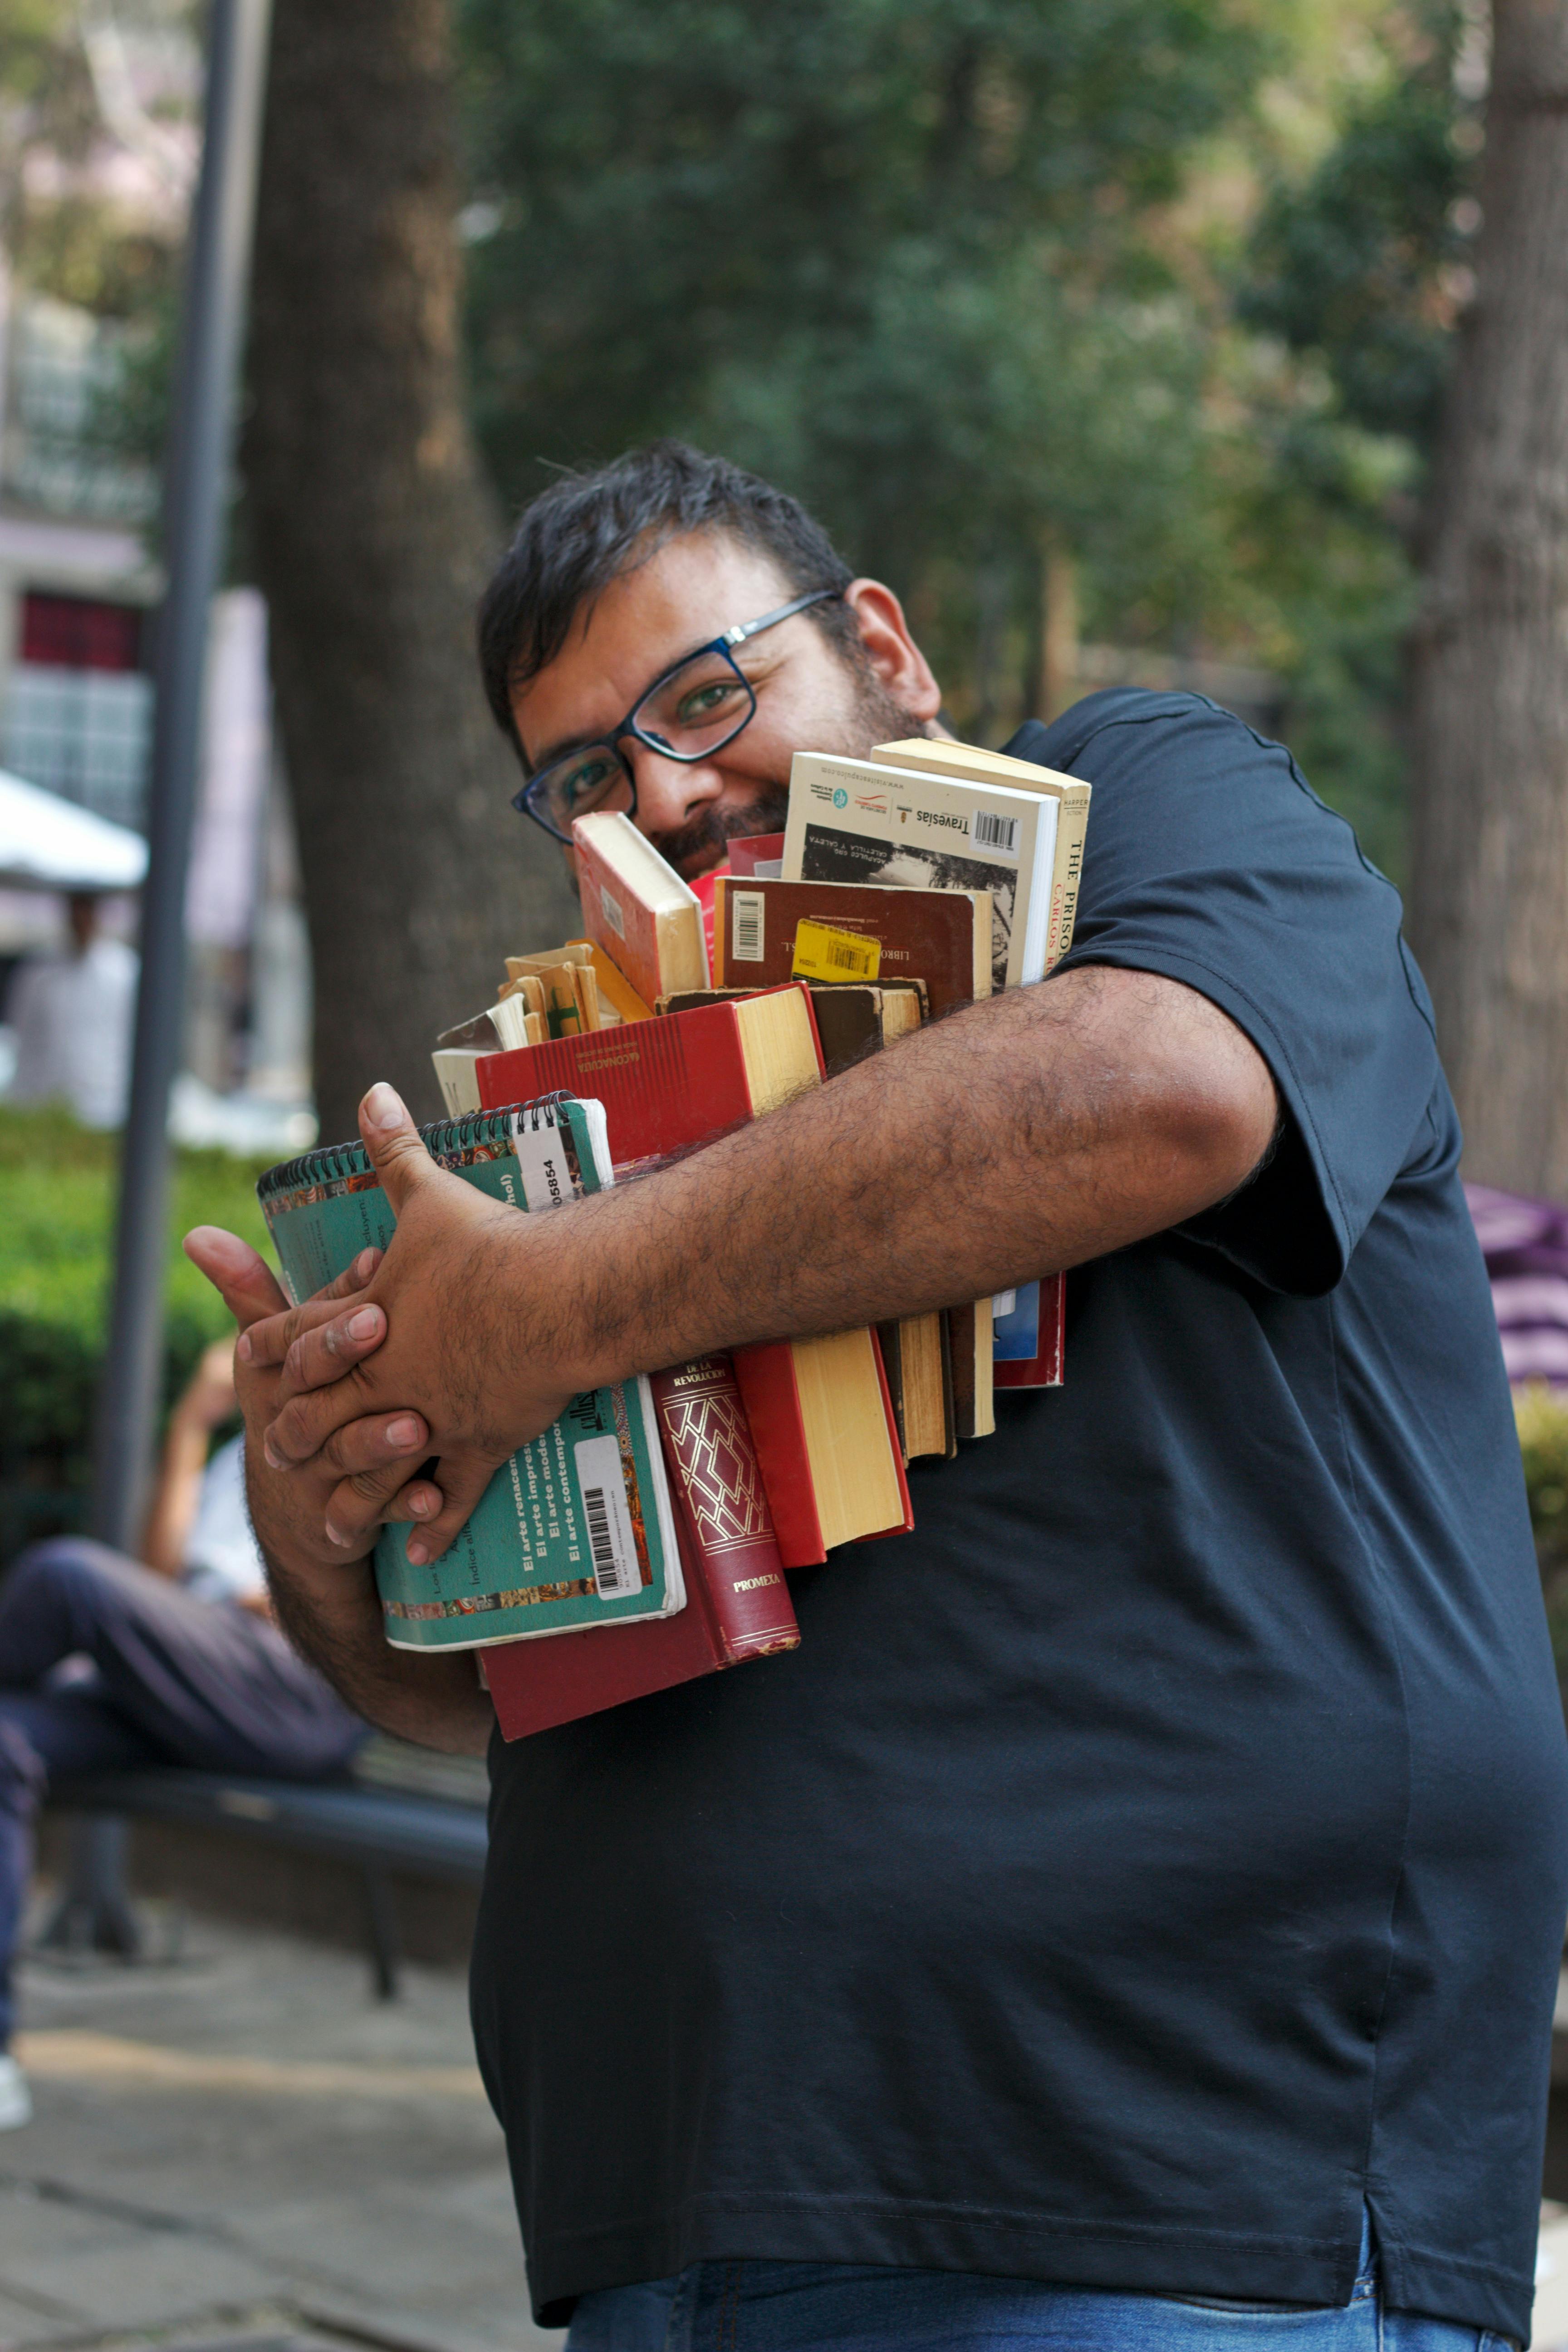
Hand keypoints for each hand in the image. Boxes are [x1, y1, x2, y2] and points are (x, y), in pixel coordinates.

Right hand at [181, 1226, 443, 1566]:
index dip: (328, 1306)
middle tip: (382, 1324)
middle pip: (310, 1390)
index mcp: (276, 1377)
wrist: (296, 1510)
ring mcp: (319, 1473)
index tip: (375, 1263)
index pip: (296, 1337)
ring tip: (417, 1425)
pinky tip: (433, 1494)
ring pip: (344, 1454)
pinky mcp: (348, 1516)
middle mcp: (291, 1423)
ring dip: (377, 1441)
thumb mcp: (268, 1353)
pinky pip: (375, 1511)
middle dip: (341, 1357)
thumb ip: (250, 1291)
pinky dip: (402, 1504)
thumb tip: (197, 1233)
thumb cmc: (295, 1403)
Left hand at [238, 1083, 584, 1563]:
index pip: (300, 1336)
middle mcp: (385, 1377)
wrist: (555, 1300)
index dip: (272, 1346)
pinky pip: (449, 1499)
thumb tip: (370, 1089)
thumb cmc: (491, 1247)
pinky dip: (430, 1526)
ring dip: (350, 1496)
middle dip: (296, 1435)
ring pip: (372, 1469)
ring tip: (334, 1520)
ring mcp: (429, 1419)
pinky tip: (415, 1551)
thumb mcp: (430, 1193)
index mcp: (366, 1320)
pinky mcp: (476, 1447)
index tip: (248, 1357)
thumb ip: (393, 1148)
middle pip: (320, 1417)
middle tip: (276, 1453)